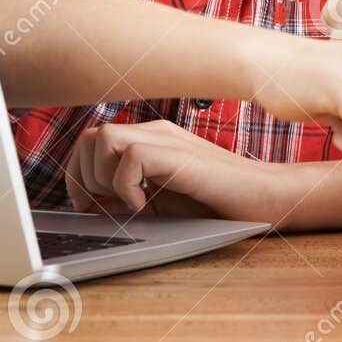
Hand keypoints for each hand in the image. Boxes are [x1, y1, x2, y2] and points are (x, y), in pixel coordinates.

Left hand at [64, 120, 274, 220]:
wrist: (265, 199)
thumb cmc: (218, 205)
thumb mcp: (160, 203)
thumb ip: (126, 197)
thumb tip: (88, 206)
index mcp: (149, 141)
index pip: (91, 140)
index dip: (76, 174)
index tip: (86, 206)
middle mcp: (155, 133)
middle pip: (89, 136)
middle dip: (82, 177)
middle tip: (100, 208)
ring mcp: (167, 140)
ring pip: (103, 138)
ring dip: (103, 178)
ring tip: (127, 203)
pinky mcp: (179, 155)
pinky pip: (131, 156)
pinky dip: (127, 186)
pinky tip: (146, 205)